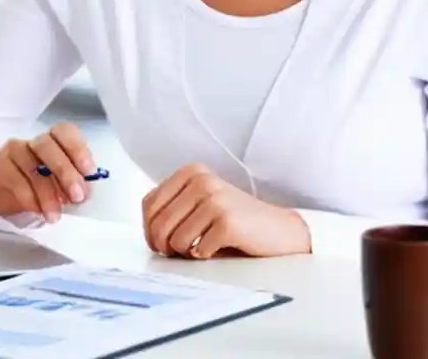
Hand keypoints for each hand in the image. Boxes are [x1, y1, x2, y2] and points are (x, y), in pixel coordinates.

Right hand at [0, 122, 96, 222]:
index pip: (65, 132)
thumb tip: (85, 191)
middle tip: (76, 196)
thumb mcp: (59, 185)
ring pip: (31, 166)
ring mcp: (14, 151)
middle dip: (65, 171)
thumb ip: (73, 184)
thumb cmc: (35, 186)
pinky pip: (16, 181)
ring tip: (55, 214)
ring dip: (47, 194)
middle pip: (48, 146)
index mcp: (54, 140)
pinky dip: (30, 198)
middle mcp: (34, 142)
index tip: (89, 172)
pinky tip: (38, 211)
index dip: (78, 149)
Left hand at [141, 163, 311, 258]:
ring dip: (185, 252)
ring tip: (201, 247)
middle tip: (178, 252)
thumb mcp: (200, 202)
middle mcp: (201, 181)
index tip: (158, 243)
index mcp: (191, 172)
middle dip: (164, 246)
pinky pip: (198, 250)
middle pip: (159, 224)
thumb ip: (174, 207)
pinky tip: (217, 247)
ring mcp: (215, 199)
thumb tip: (148, 232)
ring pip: (176, 240)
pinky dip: (205, 255)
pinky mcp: (227, 221)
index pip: (149, 204)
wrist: (278, 229)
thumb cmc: (234, 220)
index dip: (148, 229)